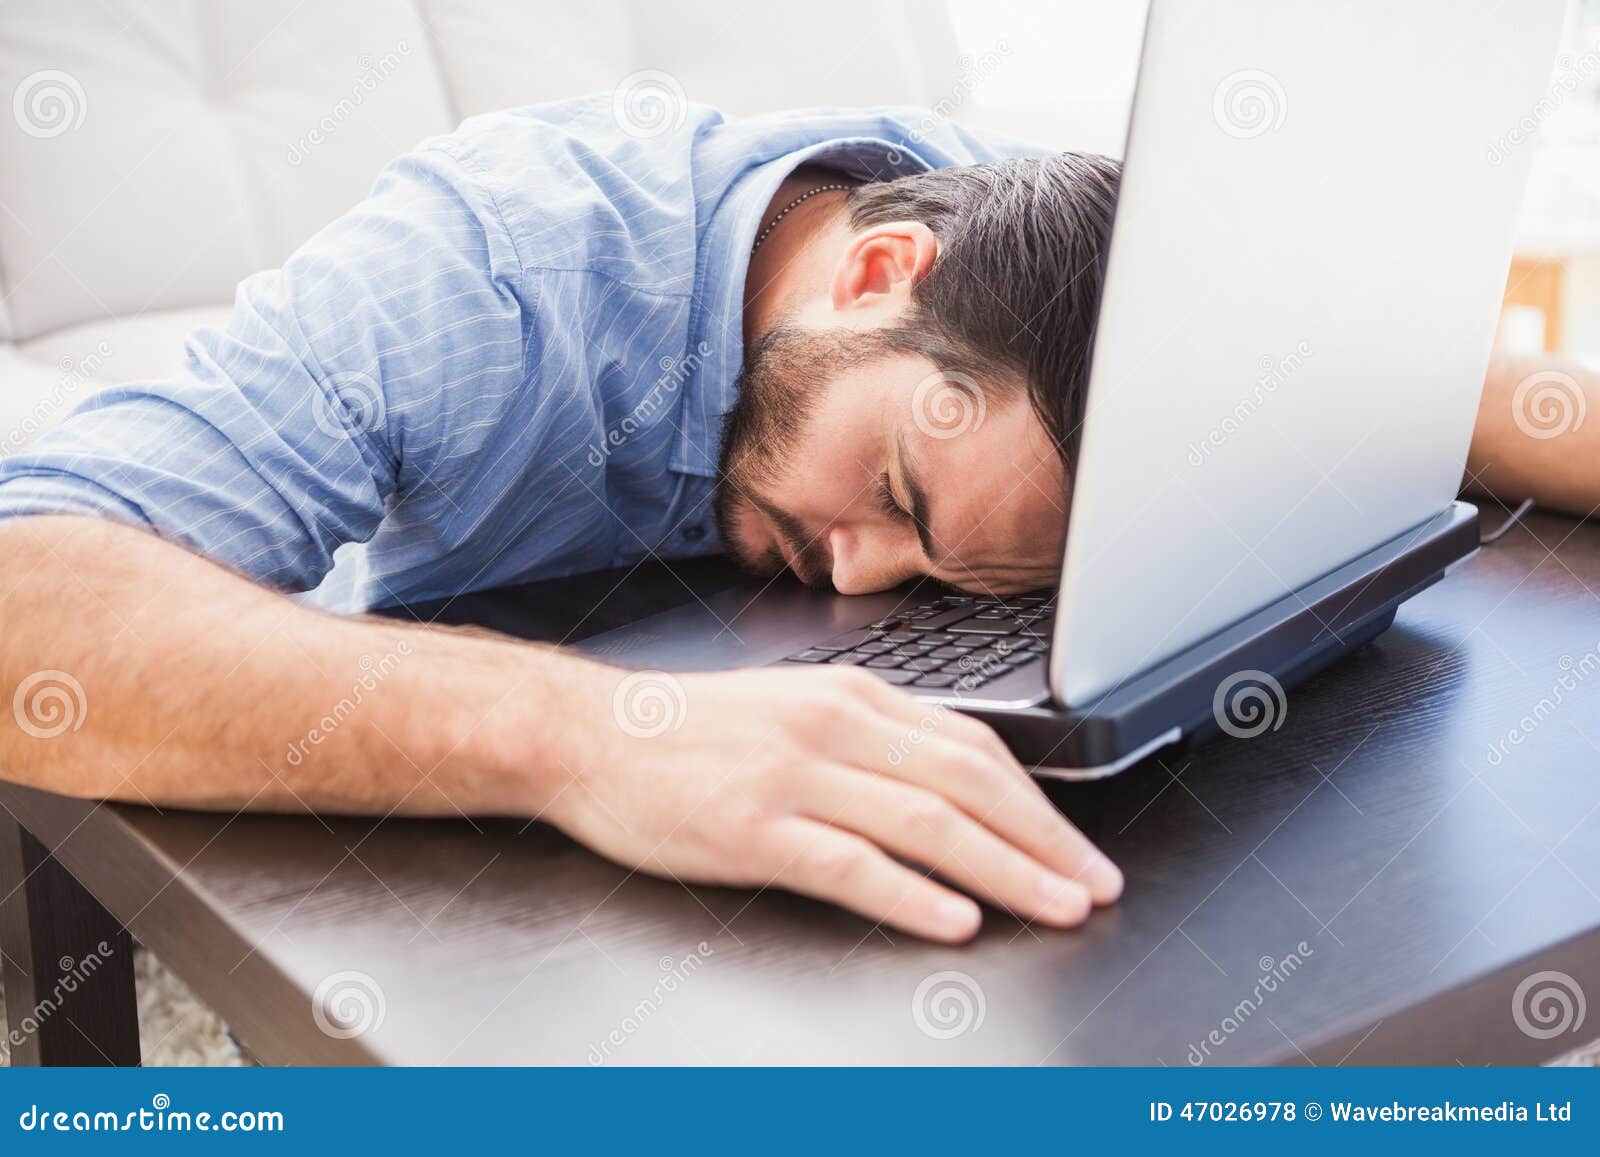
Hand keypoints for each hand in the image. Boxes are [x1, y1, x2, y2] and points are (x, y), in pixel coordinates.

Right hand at [547, 664, 1122, 941]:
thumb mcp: (794, 710)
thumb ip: (872, 742)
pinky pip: (850, 864)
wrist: (592, 733)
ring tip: (1054, 905)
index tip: (1077, 843)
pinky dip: (911, 894)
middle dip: (1044, 840)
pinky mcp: (754, 827)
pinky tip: (953, 918)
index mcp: (852, 697)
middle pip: (966, 786)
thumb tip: (952, 789)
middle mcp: (834, 727)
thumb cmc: (691, 731)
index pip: (973, 747)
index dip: (1038, 799)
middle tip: (1094, 884)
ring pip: (925, 824)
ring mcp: (794, 776)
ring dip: (1004, 870)